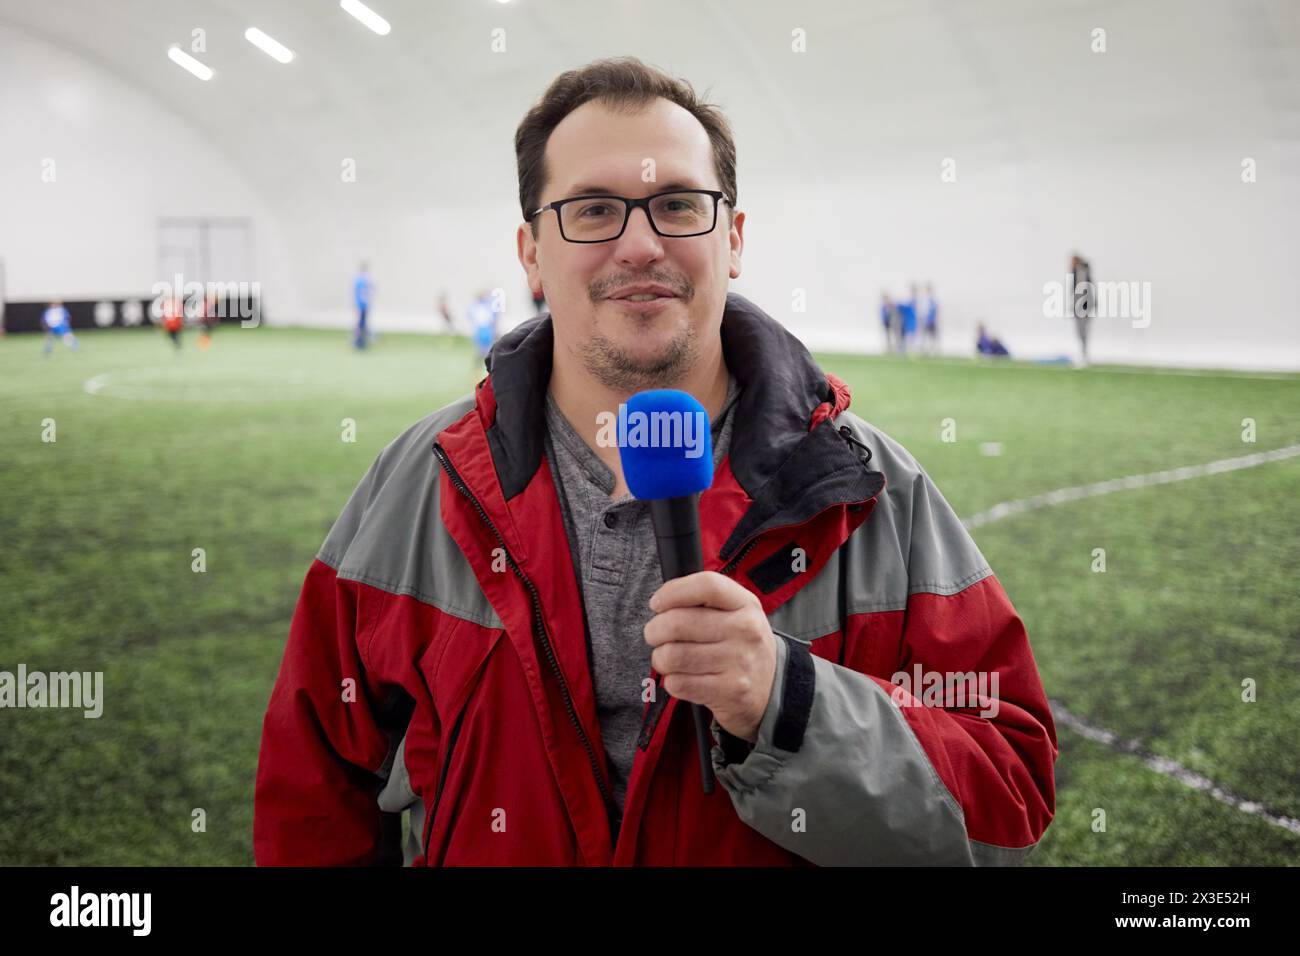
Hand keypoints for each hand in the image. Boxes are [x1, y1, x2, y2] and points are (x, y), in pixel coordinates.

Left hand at [645, 571, 776, 743]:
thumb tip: (662, 602)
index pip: (705, 585)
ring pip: (673, 655)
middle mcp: (745, 630)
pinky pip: (678, 683)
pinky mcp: (729, 691)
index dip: (672, 592)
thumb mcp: (737, 614)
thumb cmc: (741, 646)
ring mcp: (739, 662)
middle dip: (654, 630)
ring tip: (667, 659)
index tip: (657, 604)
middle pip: (677, 622)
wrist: (772, 689)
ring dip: (660, 658)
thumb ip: (704, 601)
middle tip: (655, 636)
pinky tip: (682, 678)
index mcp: (746, 604)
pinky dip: (671, 681)